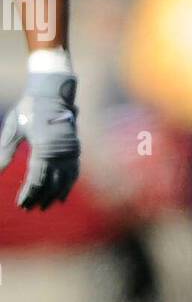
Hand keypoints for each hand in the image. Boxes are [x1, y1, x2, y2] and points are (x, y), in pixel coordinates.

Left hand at [0, 68, 79, 209]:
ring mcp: (70, 151)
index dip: (29, 193)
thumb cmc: (29, 108)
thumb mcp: (13, 128)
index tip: (21, 204)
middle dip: (40, 197)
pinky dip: (68, 186)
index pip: (36, 178)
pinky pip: (73, 173)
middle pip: (50, 183)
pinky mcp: (75, 149)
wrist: (53, 92)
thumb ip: (5, 151)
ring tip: (44, 206)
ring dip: (54, 195)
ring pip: (64, 181)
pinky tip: (62, 195)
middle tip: (29, 208)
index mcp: (43, 147)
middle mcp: (59, 152)